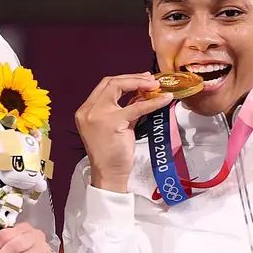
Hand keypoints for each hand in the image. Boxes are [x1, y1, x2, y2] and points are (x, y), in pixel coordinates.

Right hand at [73, 74, 172, 192]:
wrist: (108, 174)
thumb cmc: (112, 154)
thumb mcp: (115, 126)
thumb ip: (123, 110)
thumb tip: (140, 95)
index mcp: (86, 110)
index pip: (104, 85)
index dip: (125, 79)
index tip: (142, 79)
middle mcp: (89, 110)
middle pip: (110, 82)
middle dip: (133, 78)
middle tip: (152, 80)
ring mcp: (98, 115)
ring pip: (118, 86)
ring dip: (140, 83)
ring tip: (156, 86)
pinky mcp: (112, 122)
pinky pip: (136, 107)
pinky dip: (153, 102)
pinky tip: (165, 99)